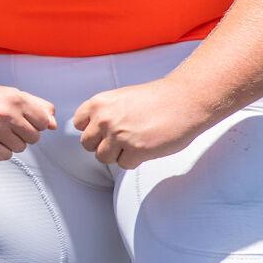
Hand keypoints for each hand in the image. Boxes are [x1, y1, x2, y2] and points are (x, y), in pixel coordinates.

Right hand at [0, 81, 57, 159]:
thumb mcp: (13, 94)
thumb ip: (38, 106)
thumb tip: (54, 125)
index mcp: (15, 99)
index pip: (43, 123)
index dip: (35, 122)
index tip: (23, 118)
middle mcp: (4, 114)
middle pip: (34, 138)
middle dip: (24, 134)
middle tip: (8, 125)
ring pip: (20, 148)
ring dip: (11, 143)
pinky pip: (5, 156)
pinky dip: (0, 150)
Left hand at [72, 79, 202, 168]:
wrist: (184, 100)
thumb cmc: (157, 98)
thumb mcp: (121, 98)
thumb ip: (105, 112)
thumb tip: (95, 129)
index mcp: (99, 103)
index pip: (78, 124)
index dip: (92, 130)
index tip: (104, 130)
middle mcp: (104, 119)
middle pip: (87, 144)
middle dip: (102, 145)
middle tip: (120, 141)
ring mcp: (119, 135)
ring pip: (102, 157)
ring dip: (117, 155)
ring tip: (134, 144)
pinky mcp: (136, 150)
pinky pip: (124, 165)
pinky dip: (134, 160)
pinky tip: (146, 148)